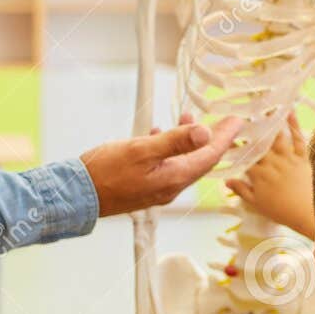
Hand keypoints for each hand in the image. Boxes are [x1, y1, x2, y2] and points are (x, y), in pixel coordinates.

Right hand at [81, 115, 242, 216]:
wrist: (76, 196)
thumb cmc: (105, 172)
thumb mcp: (141, 150)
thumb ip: (174, 141)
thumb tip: (205, 133)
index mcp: (174, 178)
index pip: (210, 156)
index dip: (225, 137)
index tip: (238, 121)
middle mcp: (171, 187)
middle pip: (201, 161)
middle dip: (213, 139)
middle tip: (224, 120)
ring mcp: (158, 188)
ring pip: (183, 162)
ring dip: (189, 141)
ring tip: (187, 117)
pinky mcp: (145, 187)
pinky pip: (166, 165)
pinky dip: (169, 148)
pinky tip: (157, 133)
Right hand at [224, 111, 314, 238]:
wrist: (310, 214)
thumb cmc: (283, 211)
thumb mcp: (258, 204)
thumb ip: (242, 190)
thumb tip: (226, 180)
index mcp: (259, 174)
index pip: (243, 156)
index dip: (235, 144)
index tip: (227, 131)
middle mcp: (272, 162)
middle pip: (258, 142)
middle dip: (250, 127)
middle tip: (243, 110)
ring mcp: (289, 158)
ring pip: (276, 136)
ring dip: (269, 121)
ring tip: (263, 105)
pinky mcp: (303, 157)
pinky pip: (298, 138)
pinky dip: (294, 124)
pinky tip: (289, 111)